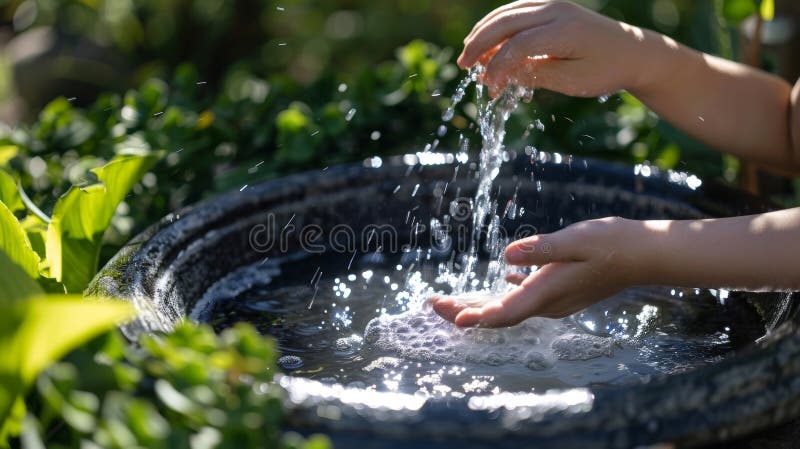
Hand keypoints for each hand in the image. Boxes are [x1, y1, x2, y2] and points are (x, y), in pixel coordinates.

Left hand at [431, 217, 643, 327]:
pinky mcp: (562, 291)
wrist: (646, 254)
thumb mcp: (575, 239)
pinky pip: (525, 297)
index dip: (474, 315)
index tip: (449, 315)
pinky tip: (503, 278)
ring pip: (509, 307)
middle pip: (499, 314)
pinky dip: (505, 293)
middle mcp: (549, 303)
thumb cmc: (613, 243)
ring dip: (480, 303)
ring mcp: (556, 300)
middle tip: (433, 305)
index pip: (504, 312)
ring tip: (453, 299)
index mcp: (548, 292)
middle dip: (464, 310)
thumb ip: (540, 249)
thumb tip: (505, 256)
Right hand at [459, 1, 663, 97]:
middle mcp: (556, 10)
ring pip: (506, 12)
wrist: (633, 51)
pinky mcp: (551, 7)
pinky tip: (485, 41)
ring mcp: (553, 4)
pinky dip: (496, 26)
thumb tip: (499, 75)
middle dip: (480, 43)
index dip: (497, 66)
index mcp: (564, 30)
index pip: (518, 45)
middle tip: (463, 65)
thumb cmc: (605, 70)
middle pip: (505, 22)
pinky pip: (515, 11)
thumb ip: (534, 75)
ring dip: (483, 32)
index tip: (488, 87)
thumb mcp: (570, 80)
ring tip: (468, 54)